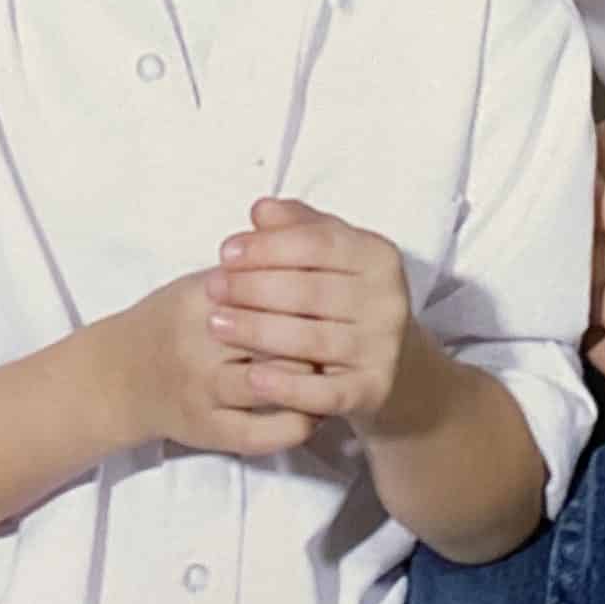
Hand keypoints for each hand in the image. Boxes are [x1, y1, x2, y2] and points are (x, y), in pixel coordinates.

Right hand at [113, 268, 322, 459]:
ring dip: (311, 378)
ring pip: (273, 384)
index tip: (337, 288)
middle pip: (273, 336)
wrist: (119, 377)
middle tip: (349, 330)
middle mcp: (198, 346)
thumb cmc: (173, 322)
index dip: (307, 289)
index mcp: (199, 300)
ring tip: (338, 368)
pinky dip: (299, 421)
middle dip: (315, 332)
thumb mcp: (201, 284)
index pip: (265, 290)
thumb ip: (251, 268)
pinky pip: (266, 433)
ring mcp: (203, 393)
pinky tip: (316, 408)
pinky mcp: (210, 432)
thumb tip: (313, 248)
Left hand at [205, 196, 415, 432]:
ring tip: (216, 324)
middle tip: (213, 288)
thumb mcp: (328, 254)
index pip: (317, 243)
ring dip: (258, 332)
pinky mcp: (375, 390)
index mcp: (378, 256)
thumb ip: (296, 227)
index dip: (267, 247)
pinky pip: (326, 392)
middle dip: (253, 288)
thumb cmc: (344, 296)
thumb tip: (261, 211)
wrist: (391, 361)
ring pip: (312, 340)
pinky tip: (252, 377)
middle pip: (311, 291)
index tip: (225, 252)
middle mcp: (389, 300)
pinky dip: (288, 387)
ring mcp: (384, 348)